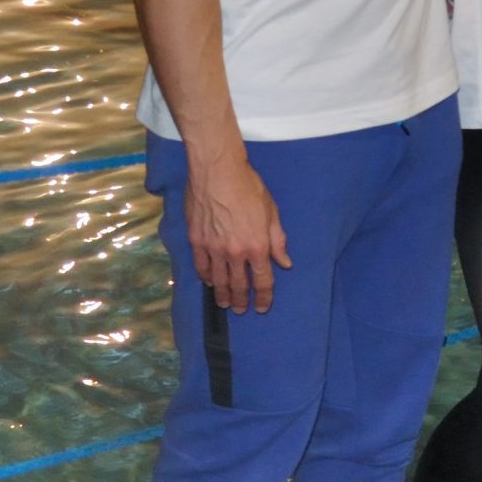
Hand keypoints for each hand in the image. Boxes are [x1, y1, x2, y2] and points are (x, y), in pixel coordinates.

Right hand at [187, 152, 290, 312]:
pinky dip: (205, 277)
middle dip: (241, 300)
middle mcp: (235, 253)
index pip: (263, 281)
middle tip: (242, 309)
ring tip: (225, 304)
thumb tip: (284, 263)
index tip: (262, 307)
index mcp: (257, 246)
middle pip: (238, 285)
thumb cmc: (249, 187)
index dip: (263, 297)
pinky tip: (209, 282)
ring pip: (218, 281)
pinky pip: (201, 266)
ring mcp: (213, 248)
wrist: (218, 172)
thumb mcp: (271, 212)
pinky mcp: (196, 241)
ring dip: (222, 295)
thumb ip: (278, 241)